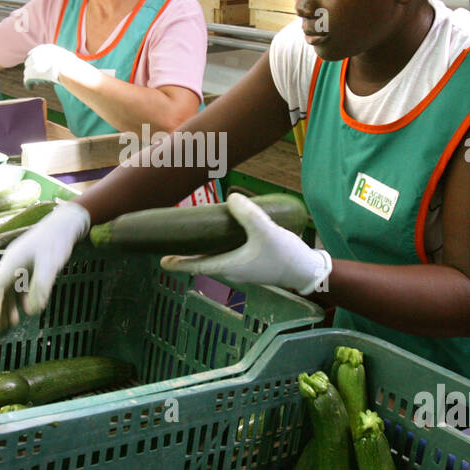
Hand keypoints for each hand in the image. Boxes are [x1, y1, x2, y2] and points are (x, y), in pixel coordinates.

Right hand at [0, 202, 90, 330]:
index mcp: (11, 262)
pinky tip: (27, 308)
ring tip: (12, 322)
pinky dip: (21, 297)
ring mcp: (20, 262)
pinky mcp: (30, 263)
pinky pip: (20, 284)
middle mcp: (12, 262)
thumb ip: (41, 286)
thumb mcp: (49, 264)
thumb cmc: (56, 241)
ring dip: (10, 305)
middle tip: (0, 327)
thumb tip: (33, 310)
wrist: (66, 222)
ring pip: (10, 288)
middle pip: (0, 289)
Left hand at [22, 43, 99, 87]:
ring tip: (33, 83)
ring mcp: (33, 64)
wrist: (67, 69)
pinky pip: (26, 80)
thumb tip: (70, 60)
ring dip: (29, 77)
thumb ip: (62, 57)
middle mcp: (37, 54)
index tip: (37, 67)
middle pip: (29, 62)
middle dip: (31, 69)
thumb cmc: (72, 65)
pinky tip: (31, 88)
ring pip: (27, 72)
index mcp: (45, 49)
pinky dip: (28, 84)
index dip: (35, 61)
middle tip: (34, 76)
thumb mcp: (66, 56)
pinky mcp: (31, 74)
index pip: (35, 53)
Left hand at [161, 192, 332, 294]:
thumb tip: (230, 199)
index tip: (162, 261)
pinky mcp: (253, 266)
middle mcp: (233, 271)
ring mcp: (243, 270)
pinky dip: (220, 249)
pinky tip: (224, 237)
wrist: (307, 270)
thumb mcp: (266, 230)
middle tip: (173, 246)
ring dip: (204, 252)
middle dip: (187, 256)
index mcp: (229, 266)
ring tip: (195, 238)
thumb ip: (248, 214)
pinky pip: (229, 257)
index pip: (197, 266)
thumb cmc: (285, 255)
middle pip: (204, 263)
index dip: (178, 264)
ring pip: (217, 260)